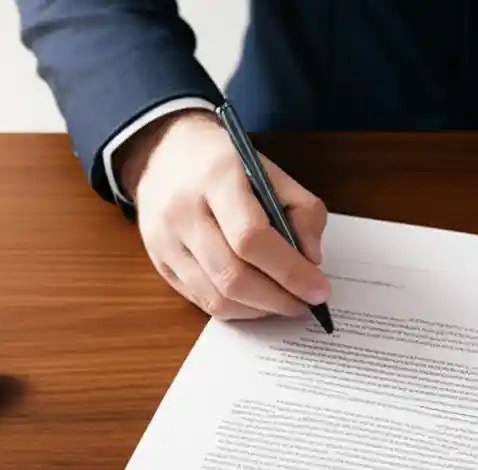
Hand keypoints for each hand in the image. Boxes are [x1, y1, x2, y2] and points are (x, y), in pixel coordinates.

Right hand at [115, 109, 330, 318]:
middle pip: (233, 276)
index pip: (252, 237)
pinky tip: (255, 301)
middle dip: (277, 299)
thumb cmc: (222, 161)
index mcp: (216, 178)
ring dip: (258, 310)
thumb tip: (310, 262)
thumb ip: (302, 210)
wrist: (162, 152)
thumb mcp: (269, 169)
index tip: (319, 289)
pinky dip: (236, 309)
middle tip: (304, 304)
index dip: (290, 271)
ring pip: (216, 297)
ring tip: (283, 303)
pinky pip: (201, 301)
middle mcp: (183, 212)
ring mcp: (165, 241)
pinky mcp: (158, 262)